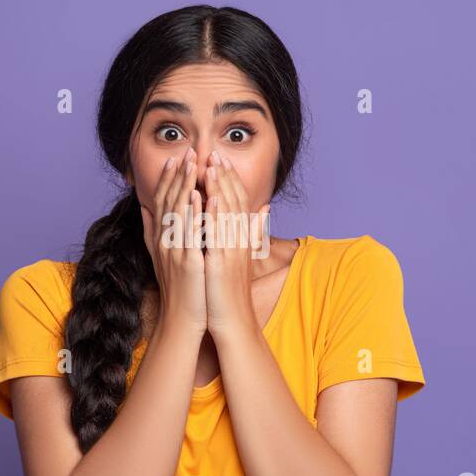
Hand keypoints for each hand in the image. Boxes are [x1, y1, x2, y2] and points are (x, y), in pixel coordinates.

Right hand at [139, 147, 206, 335]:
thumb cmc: (179, 287)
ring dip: (185, 185)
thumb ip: (152, 230)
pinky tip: (199, 196)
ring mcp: (174, 251)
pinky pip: (190, 233)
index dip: (168, 179)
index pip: (163, 202)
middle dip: (177, 175)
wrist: (182, 319)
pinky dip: (194, 213)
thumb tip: (146, 208)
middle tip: (186, 151)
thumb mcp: (161, 255)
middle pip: (169, 201)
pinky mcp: (187, 262)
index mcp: (161, 238)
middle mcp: (164, 241)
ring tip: (192, 163)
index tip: (175, 158)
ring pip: (178, 211)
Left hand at [200, 149, 271, 337]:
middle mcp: (239, 241)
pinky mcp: (223, 262)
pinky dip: (216, 213)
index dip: (231, 180)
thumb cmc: (230, 292)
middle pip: (234, 202)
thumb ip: (252, 232)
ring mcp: (232, 250)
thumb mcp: (241, 257)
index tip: (221, 159)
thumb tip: (265, 208)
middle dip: (225, 176)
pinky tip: (210, 195)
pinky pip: (219, 233)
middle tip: (215, 152)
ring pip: (228, 212)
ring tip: (212, 165)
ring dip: (220, 186)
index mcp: (241, 239)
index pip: (238, 202)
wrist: (233, 322)